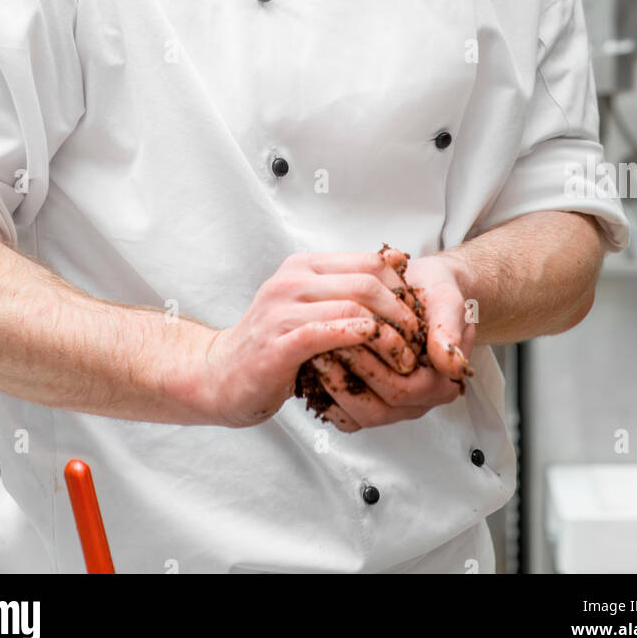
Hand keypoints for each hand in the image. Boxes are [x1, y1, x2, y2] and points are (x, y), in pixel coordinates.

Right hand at [202, 249, 423, 428]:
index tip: (417, 313)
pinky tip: (375, 351)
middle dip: (402, 310)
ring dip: (389, 332)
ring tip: (404, 355)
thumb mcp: (307, 306)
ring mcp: (283, 309)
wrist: (218, 375)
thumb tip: (395, 265)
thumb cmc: (271, 344)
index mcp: (304, 266)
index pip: (369, 261)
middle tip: (418, 338)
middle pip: (368, 281)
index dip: (402, 286)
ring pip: (355, 306)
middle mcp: (293, 280)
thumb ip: (343, 289)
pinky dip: (359, 339)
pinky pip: (330, 332)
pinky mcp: (279, 342)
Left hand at [309, 248, 474, 432]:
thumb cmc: (436, 292)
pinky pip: (347, 415)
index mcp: (442, 383)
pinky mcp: (373, 399)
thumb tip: (452, 365)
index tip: (346, 341)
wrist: (425, 288)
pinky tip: (310, 369)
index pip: (404, 390)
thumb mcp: (447, 301)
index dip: (373, 369)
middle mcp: (419, 400)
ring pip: (358, 415)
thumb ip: (449, 331)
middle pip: (377, 408)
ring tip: (311, 354)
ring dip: (332, 386)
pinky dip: (327, 397)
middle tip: (317, 348)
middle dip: (346, 378)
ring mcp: (394, 405)